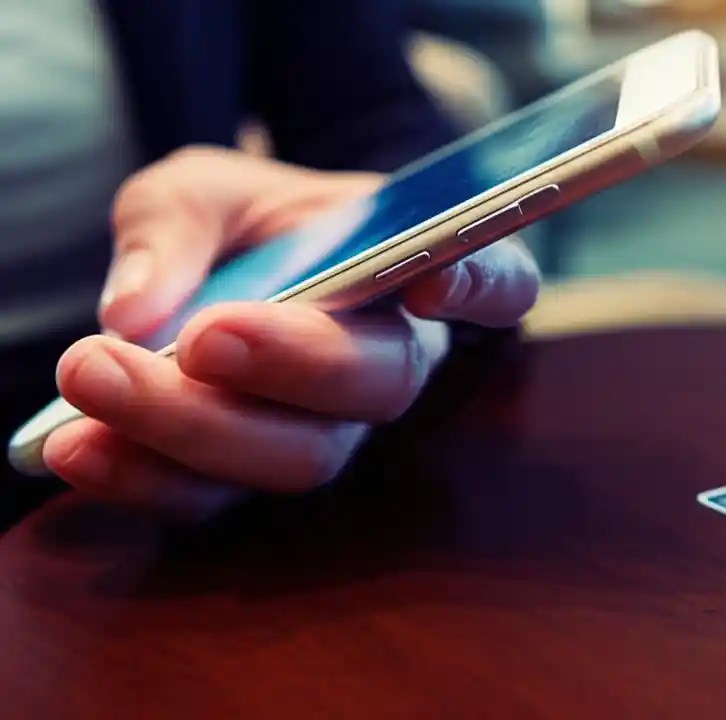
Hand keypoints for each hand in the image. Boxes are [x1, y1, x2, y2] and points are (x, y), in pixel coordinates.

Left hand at [42, 147, 539, 519]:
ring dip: (196, 427)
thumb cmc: (245, 225)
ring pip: (301, 456)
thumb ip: (177, 221)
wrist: (217, 279)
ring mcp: (330, 429)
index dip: (482, 289)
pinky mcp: (255, 475)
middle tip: (201, 336)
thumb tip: (138, 309)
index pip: (496, 283)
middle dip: (293, 366)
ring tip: (94, 374)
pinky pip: (217, 501)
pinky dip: (142, 478)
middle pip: (378, 387)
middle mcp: (391, 360)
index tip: (431, 281)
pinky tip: (75, 444)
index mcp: (413, 271)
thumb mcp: (205, 186)